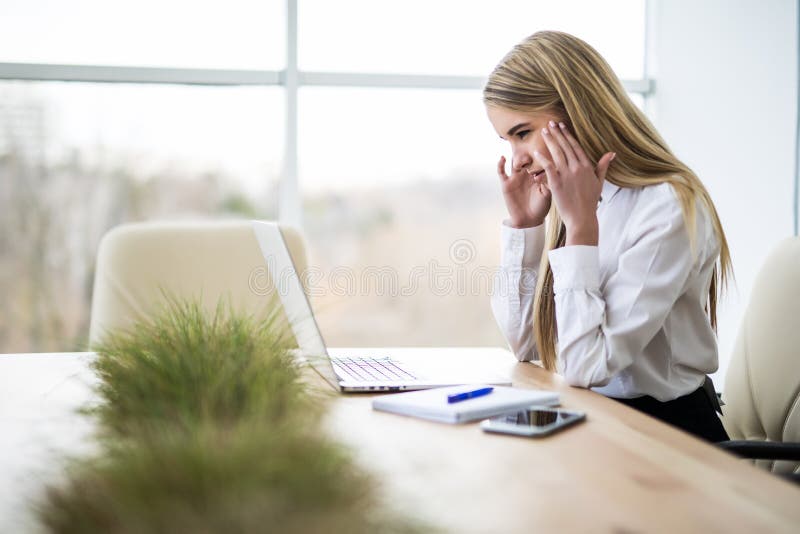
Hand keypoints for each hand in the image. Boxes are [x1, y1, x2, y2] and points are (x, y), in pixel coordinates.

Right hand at [496, 155, 550, 228]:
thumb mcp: (547, 195)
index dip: (541, 158)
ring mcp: (515, 178)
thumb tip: (540, 174)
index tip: (545, 159)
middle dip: (528, 155)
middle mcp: (526, 175)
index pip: (538, 161)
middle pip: (525, 159)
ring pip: (514, 162)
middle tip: (533, 156)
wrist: (529, 220)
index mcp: (537, 175)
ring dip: (517, 158)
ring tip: (522, 160)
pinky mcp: (506, 184)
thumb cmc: (541, 208)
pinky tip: (502, 158)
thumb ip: (546, 184)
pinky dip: (500, 164)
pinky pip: (501, 172)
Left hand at [534, 121, 614, 244]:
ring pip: (557, 153)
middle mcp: (577, 168)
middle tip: (550, 123)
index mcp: (587, 167)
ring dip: (549, 141)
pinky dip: (542, 158)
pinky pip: (548, 167)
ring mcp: (566, 174)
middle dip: (557, 134)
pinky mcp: (557, 182)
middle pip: (565, 146)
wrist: (582, 217)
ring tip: (543, 131)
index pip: (576, 146)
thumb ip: (603, 166)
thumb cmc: (590, 202)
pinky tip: (535, 151)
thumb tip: (611, 153)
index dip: (568, 135)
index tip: (562, 126)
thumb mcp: (599, 182)